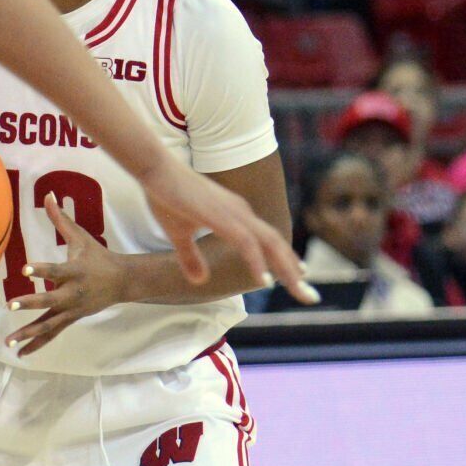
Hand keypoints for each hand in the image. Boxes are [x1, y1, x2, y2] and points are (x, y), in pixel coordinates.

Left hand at [5, 194, 129, 355]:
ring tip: (9, 342)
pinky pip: (52, 334)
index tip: (25, 269)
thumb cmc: (97, 256)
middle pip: (49, 300)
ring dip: (28, 333)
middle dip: (30, 303)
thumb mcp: (80, 237)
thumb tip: (47, 194)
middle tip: (10, 305)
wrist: (123, 281)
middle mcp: (72, 293)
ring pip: (48, 324)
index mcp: (74, 271)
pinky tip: (20, 354)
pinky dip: (36, 344)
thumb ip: (60, 219)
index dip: (41, 270)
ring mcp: (72, 309)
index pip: (55, 270)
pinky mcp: (71, 319)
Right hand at [137, 156, 315, 303]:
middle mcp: (242, 212)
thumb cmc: (166, 196)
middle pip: (276, 245)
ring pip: (269, 244)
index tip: (301, 278)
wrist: (154, 169)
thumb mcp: (178, 234)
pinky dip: (258, 262)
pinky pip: (246, 243)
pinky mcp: (221, 216)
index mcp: (236, 215)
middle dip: (295, 272)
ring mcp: (234, 213)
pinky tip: (266, 281)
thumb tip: (200, 281)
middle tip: (310, 297)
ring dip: (286, 269)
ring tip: (299, 290)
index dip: (286, 260)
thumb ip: (190, 257)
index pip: (268, 241)